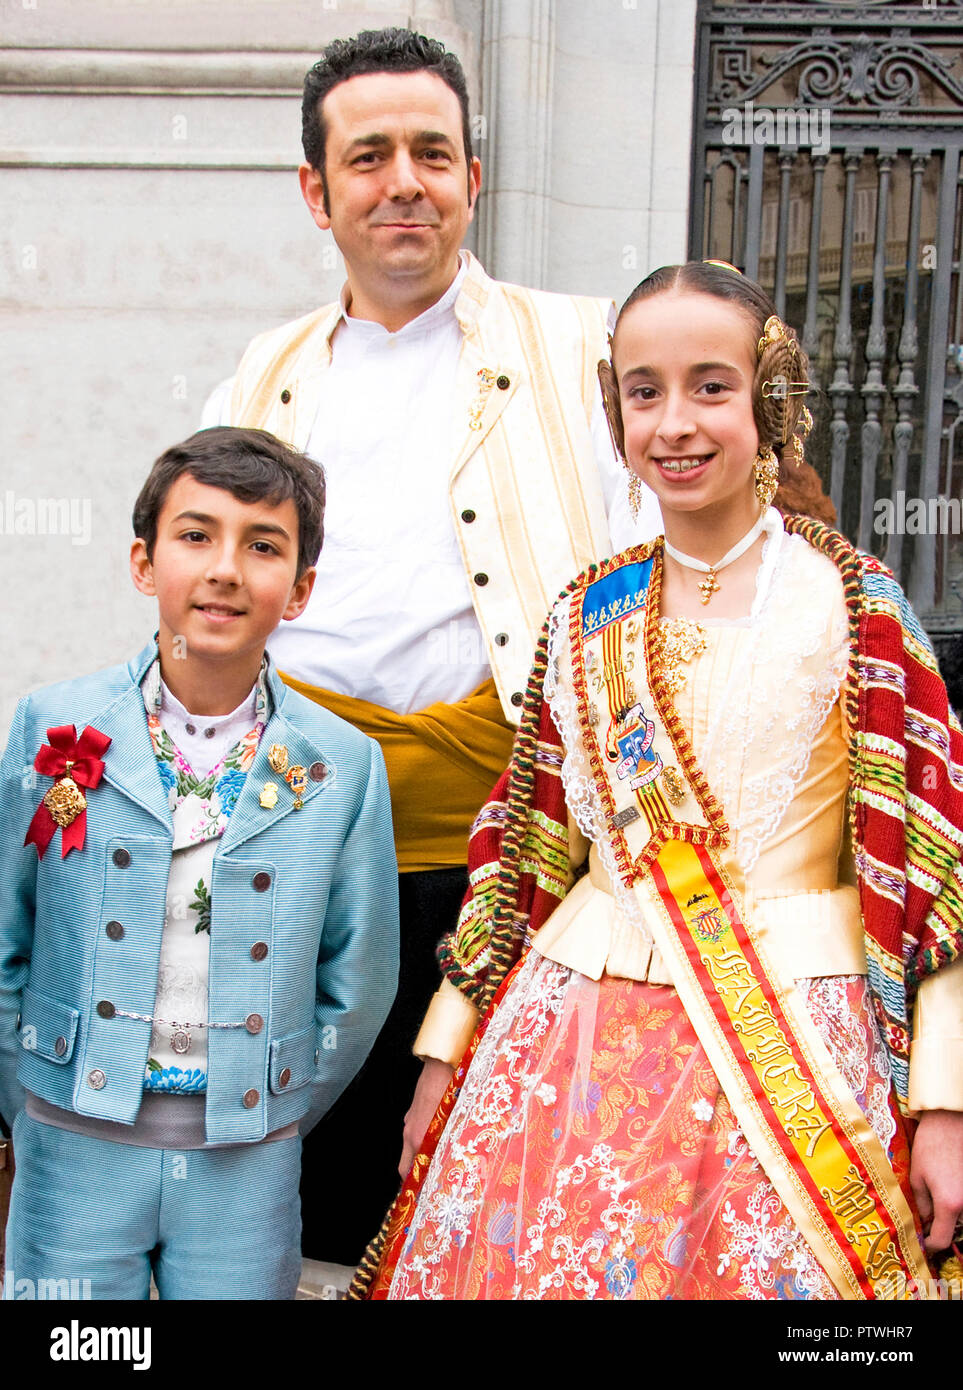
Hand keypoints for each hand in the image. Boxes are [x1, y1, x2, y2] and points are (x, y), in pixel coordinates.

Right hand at [399, 1057, 454, 1178]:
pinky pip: (415, 1129)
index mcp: (417, 1138)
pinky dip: (423, 1137)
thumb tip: (452, 1164)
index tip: (424, 1195)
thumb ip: (449, 1146)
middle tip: (429, 1185)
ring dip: (421, 1155)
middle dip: (414, 1176)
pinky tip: (440, 1134)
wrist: (443, 1063)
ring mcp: (410, 1118)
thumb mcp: (454, 1123)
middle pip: (405, 1163)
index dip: (414, 1186)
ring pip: (411, 1145)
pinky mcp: (415, 1109)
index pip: (407, 1172)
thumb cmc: (452, 1092)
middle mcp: (410, 1130)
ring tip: (440, 1160)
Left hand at [910, 1109, 962, 1251]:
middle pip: (956, 1229)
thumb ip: (922, 1204)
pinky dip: (956, 1204)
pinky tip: (945, 1191)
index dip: (931, 1245)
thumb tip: (925, 1222)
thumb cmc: (931, 1145)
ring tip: (934, 1207)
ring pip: (962, 1217)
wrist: (952, 1121)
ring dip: (950, 1216)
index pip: (942, 1239)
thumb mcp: (918, 1175)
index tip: (923, 1243)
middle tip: (926, 1225)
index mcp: (950, 1204)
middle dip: (941, 1230)